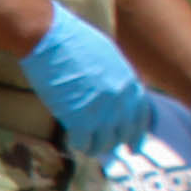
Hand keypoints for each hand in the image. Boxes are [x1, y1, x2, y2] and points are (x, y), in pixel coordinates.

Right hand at [21, 5, 151, 155]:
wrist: (50, 38)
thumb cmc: (71, 39)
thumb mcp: (106, 55)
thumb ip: (114, 75)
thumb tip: (112, 88)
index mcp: (128, 80)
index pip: (141, 115)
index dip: (138, 133)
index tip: (133, 145)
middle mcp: (120, 98)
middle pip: (125, 131)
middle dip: (118, 144)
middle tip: (112, 152)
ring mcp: (101, 109)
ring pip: (105, 141)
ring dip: (97, 147)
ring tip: (88, 148)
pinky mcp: (79, 117)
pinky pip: (84, 141)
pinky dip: (80, 145)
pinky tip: (74, 144)